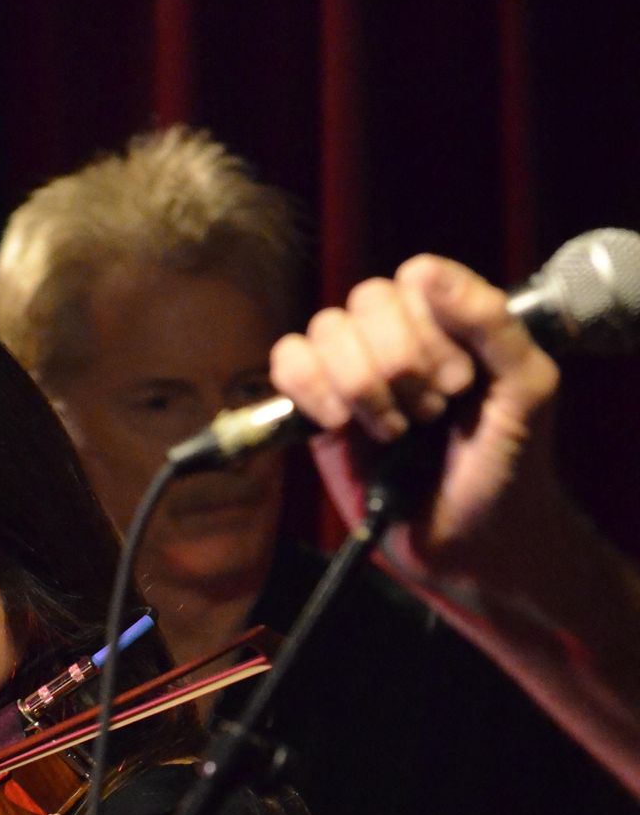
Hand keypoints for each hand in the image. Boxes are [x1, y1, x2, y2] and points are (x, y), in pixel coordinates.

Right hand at [269, 255, 562, 594]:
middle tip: (429, 414)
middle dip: (396, 363)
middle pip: (365, 300)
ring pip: (325, 329)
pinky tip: (341, 424)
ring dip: (360, 383)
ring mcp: (353, 372)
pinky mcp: (316, 411)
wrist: (472, 544)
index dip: (426, 329)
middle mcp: (399, 339)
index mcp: (450, 322)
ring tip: (394, 431)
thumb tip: (423, 270)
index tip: (457, 385)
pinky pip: (287, 362)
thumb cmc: (509, 467)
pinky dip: (310, 387)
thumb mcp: (527, 387)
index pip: (413, 281)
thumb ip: (490, 320)